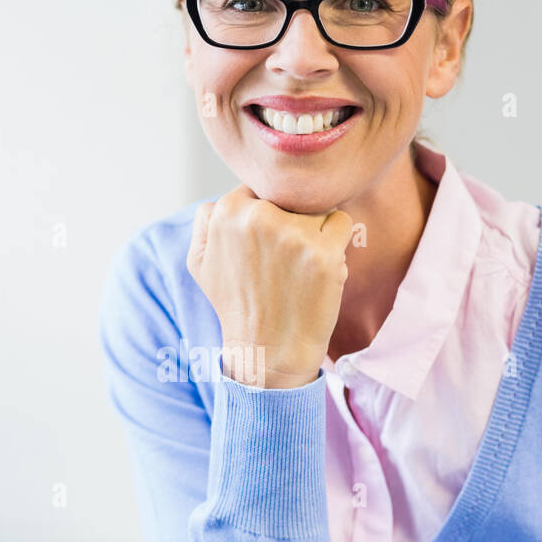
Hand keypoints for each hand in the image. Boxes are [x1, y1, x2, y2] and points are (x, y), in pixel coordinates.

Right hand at [186, 183, 355, 387]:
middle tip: (282, 262)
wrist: (267, 351)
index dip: (269, 217)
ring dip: (315, 231)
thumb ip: (206, 221)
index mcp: (227, 212)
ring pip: (317, 207)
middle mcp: (258, 217)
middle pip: (291, 196)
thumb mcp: (200, 262)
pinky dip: (337, 242)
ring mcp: (293, 235)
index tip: (264, 249)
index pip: (262, 189)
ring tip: (299, 267)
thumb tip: (220, 200)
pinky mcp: (324, 254)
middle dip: (292, 221)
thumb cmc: (236, 306)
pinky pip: (341, 222)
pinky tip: (319, 268)